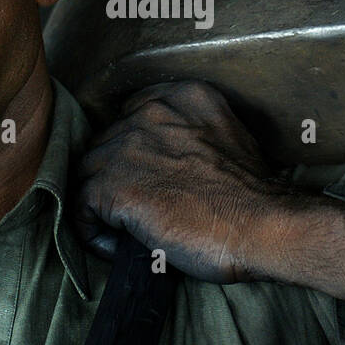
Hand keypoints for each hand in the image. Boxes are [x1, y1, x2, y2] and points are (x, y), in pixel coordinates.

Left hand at [72, 80, 288, 282]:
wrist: (263, 226)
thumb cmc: (254, 196)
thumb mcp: (229, 138)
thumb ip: (195, 134)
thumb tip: (170, 160)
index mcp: (183, 96)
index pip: (132, 115)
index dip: (134, 151)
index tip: (147, 177)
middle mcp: (150, 113)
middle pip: (107, 144)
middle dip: (116, 177)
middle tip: (139, 211)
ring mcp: (129, 147)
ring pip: (88, 173)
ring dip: (102, 204)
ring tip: (126, 232)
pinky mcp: (115, 186)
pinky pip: (81, 207)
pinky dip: (93, 232)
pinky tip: (117, 248)